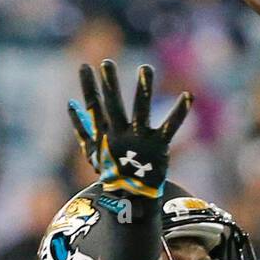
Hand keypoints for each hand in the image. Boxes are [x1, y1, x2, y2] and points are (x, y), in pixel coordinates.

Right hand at [68, 60, 192, 200]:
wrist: (132, 196)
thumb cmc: (112, 170)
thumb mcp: (91, 150)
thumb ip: (81, 126)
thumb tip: (71, 103)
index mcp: (104, 134)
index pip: (94, 106)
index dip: (89, 86)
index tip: (85, 66)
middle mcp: (120, 134)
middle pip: (113, 104)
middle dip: (110, 83)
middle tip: (107, 63)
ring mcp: (139, 139)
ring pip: (141, 109)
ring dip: (143, 88)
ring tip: (145, 68)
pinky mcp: (159, 145)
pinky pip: (171, 125)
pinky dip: (180, 111)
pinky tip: (188, 95)